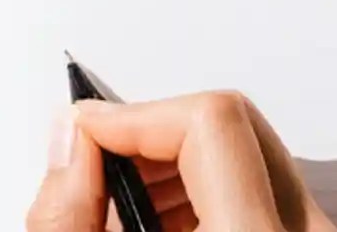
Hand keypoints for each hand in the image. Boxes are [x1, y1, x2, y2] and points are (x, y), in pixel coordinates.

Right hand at [26, 92, 336, 231]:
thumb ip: (69, 215)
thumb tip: (69, 141)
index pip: (207, 121)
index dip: (130, 115)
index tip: (87, 132)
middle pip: (233, 123)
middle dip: (151, 133)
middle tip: (102, 164)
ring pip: (252, 152)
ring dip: (177, 163)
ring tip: (130, 210)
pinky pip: (267, 186)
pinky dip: (208, 190)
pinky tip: (169, 222)